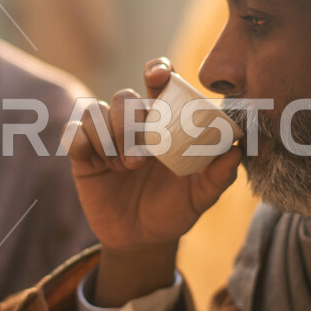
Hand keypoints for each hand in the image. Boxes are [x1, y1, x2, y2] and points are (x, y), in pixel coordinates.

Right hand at [68, 57, 241, 305]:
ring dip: (109, 137)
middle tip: (140, 158)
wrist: (142, 241)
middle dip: (130, 122)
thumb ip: (218, 176)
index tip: (159, 77)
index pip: (159, 82)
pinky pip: (73, 134)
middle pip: (125, 97)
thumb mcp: (200, 197)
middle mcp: (133, 124)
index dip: (157, 70)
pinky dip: (83, 145)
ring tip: (123, 167)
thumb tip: (237, 152)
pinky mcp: (83, 156)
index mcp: (164, 123)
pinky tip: (99, 166)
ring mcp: (106, 139)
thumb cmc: (174, 210)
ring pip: (96, 111)